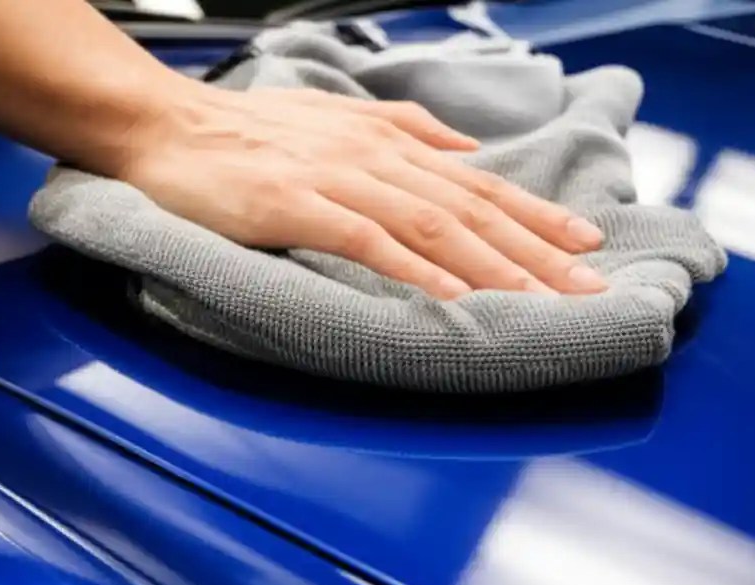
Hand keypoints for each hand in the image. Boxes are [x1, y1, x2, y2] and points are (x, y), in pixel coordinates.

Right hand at [107, 84, 607, 299]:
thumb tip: (463, 149)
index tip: (585, 245)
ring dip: (492, 265)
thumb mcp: (332, 114)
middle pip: (470, 209)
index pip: (477, 182)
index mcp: (384, 141)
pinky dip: (415, 268)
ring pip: (432, 225)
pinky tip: (452, 294)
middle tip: (588, 289)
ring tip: (540, 300)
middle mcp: (372, 158)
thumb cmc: (243, 129)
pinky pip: (367, 240)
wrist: (166, 127)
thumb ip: (402, 128)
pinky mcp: (295, 206)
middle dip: (536, 252)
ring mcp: (335, 180)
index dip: (535, 214)